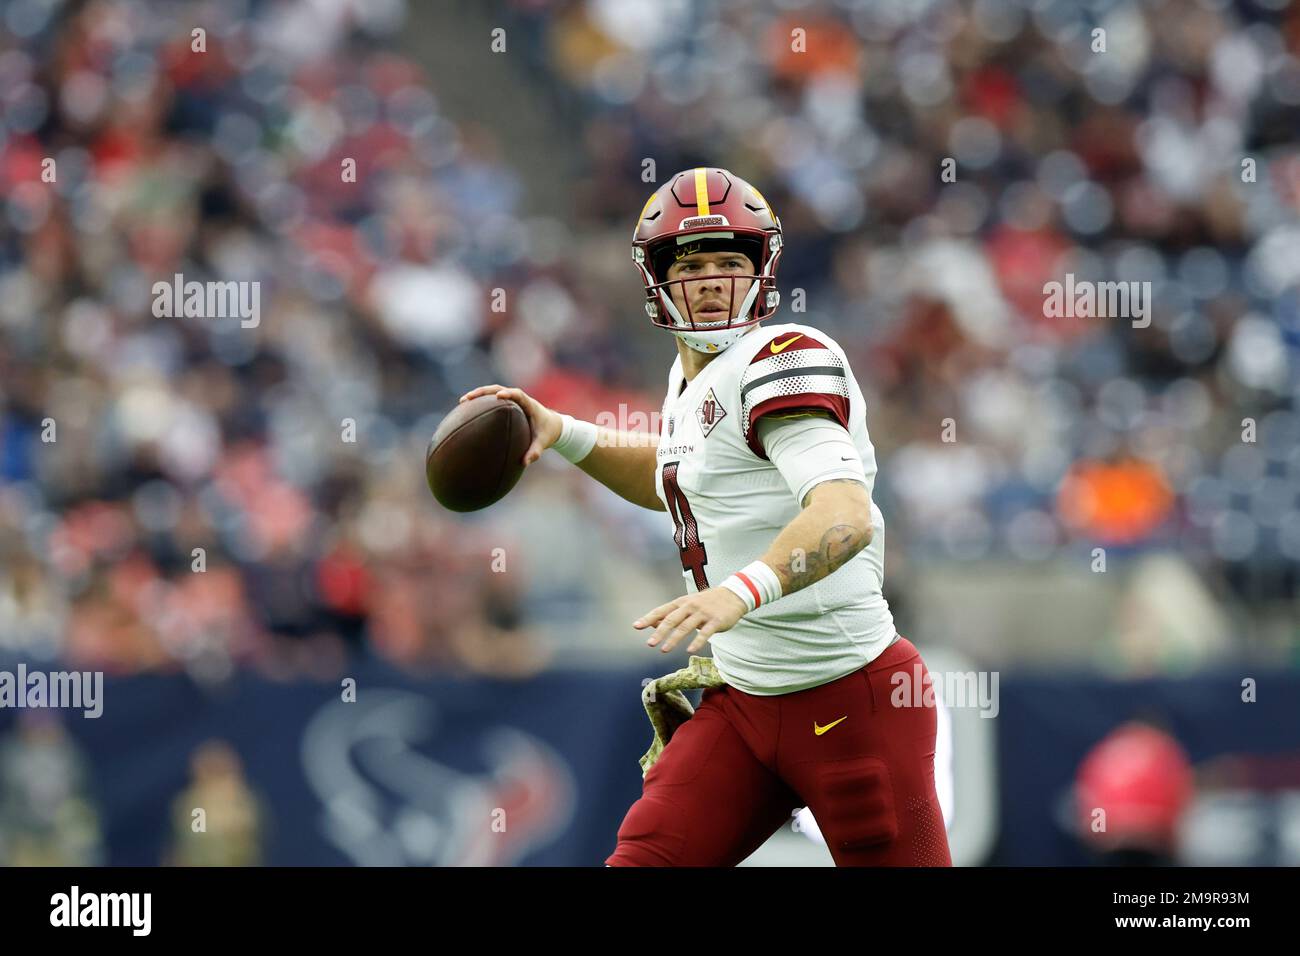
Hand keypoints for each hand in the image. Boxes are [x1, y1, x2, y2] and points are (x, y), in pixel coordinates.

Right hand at [458, 384, 562, 466]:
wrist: (553, 425)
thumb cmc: (548, 433)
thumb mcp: (543, 443)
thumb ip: (535, 452)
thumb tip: (524, 463)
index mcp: (529, 405)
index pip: (518, 394)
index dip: (508, 394)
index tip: (498, 396)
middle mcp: (519, 399)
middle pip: (499, 388)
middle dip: (483, 392)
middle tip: (468, 398)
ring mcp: (512, 401)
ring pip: (493, 392)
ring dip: (478, 395)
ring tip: (462, 402)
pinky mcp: (507, 405)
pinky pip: (492, 400)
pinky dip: (481, 402)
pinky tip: (467, 410)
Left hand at [633, 588, 747, 653]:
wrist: (734, 595)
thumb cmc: (707, 602)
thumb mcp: (688, 604)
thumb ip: (671, 614)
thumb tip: (651, 623)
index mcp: (682, 602)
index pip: (662, 611)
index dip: (648, 618)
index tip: (636, 626)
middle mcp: (690, 606)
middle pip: (672, 619)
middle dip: (660, 632)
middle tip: (649, 643)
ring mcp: (703, 613)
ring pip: (686, 627)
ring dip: (674, 639)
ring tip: (664, 650)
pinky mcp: (716, 621)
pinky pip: (705, 633)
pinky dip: (697, 642)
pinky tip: (689, 650)